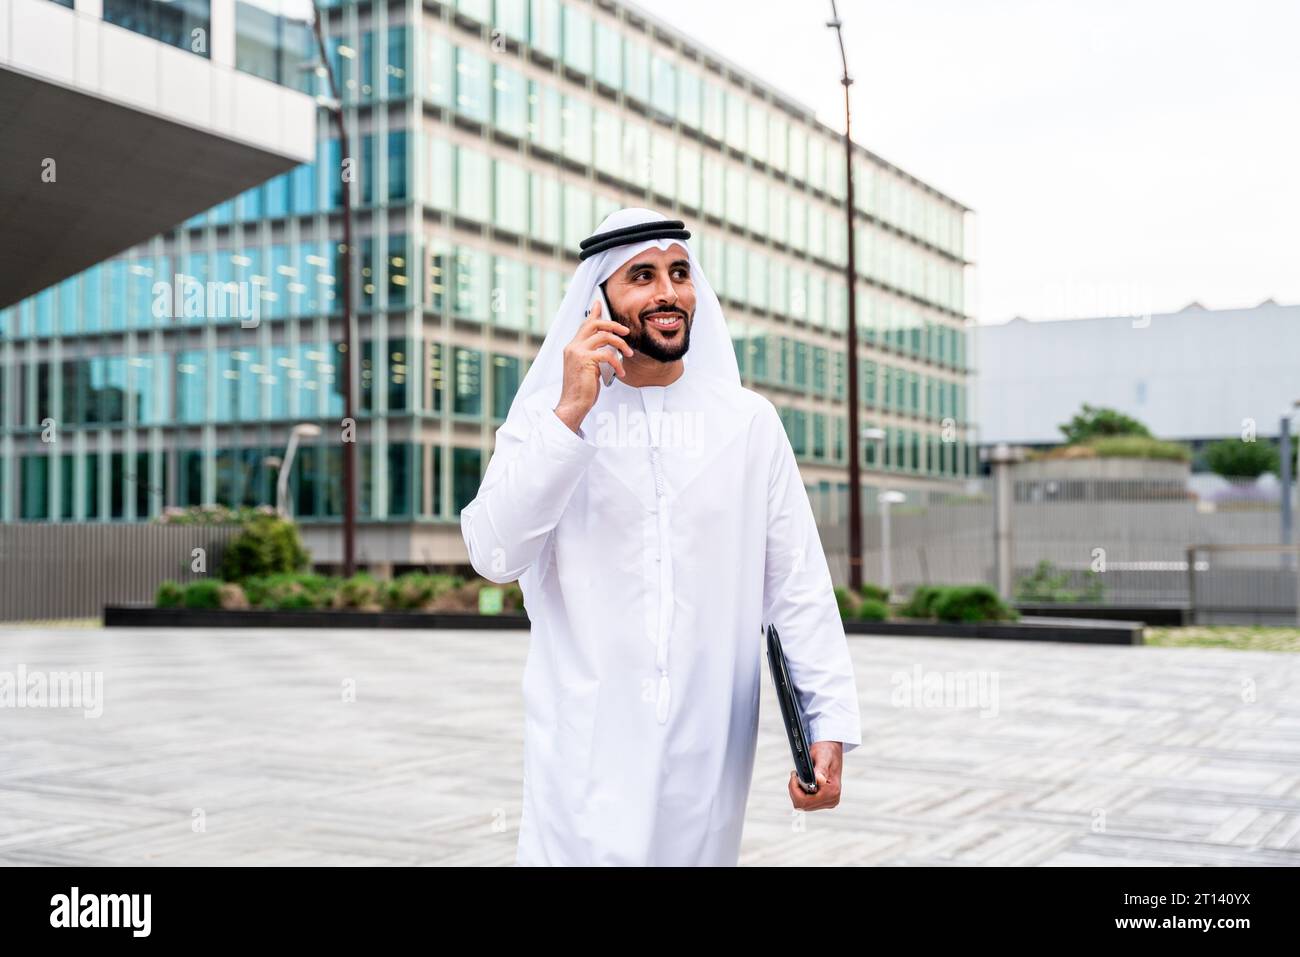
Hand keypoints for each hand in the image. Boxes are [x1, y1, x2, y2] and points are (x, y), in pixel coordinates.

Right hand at [553, 295, 632, 432]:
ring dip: (620, 344)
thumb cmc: (581, 389)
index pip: (584, 324)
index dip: (593, 313)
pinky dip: (617, 363)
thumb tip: (606, 349)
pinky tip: (620, 372)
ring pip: (604, 336)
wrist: (573, 404)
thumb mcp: (587, 368)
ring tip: (628, 353)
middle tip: (626, 331)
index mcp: (572, 347)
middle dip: (613, 324)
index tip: (599, 303)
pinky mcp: (586, 360)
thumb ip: (592, 355)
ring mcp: (578, 352)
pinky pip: (608, 354)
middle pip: (594, 323)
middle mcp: (573, 346)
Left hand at [788, 741, 842, 810]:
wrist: (831, 751)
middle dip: (794, 790)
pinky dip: (800, 793)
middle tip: (795, 775)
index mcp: (832, 791)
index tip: (794, 775)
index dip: (795, 789)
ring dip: (797, 792)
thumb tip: (819, 779)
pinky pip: (806, 803)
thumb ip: (820, 769)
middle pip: (803, 805)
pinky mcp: (824, 801)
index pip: (805, 801)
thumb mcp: (822, 757)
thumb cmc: (826, 752)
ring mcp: (828, 802)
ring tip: (799, 778)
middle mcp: (832, 799)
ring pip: (803, 805)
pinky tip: (803, 783)